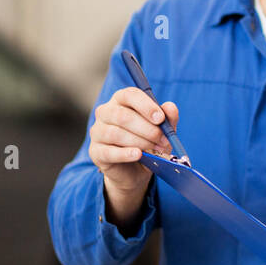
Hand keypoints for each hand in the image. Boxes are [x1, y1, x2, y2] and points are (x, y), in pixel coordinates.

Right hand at [88, 86, 178, 223]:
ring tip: (156, 150)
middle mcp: (105, 112)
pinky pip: (109, 152)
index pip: (129, 95)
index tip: (160, 119)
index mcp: (121, 100)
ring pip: (116, 133)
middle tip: (163, 140)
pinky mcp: (96, 151)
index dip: (146, 106)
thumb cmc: (148, 142)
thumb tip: (170, 107)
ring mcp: (97, 131)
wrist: (136, 169)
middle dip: (148, 129)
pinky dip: (125, 154)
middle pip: (123, 116)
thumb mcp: (162, 129)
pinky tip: (138, 155)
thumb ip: (168, 117)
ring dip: (140, 142)